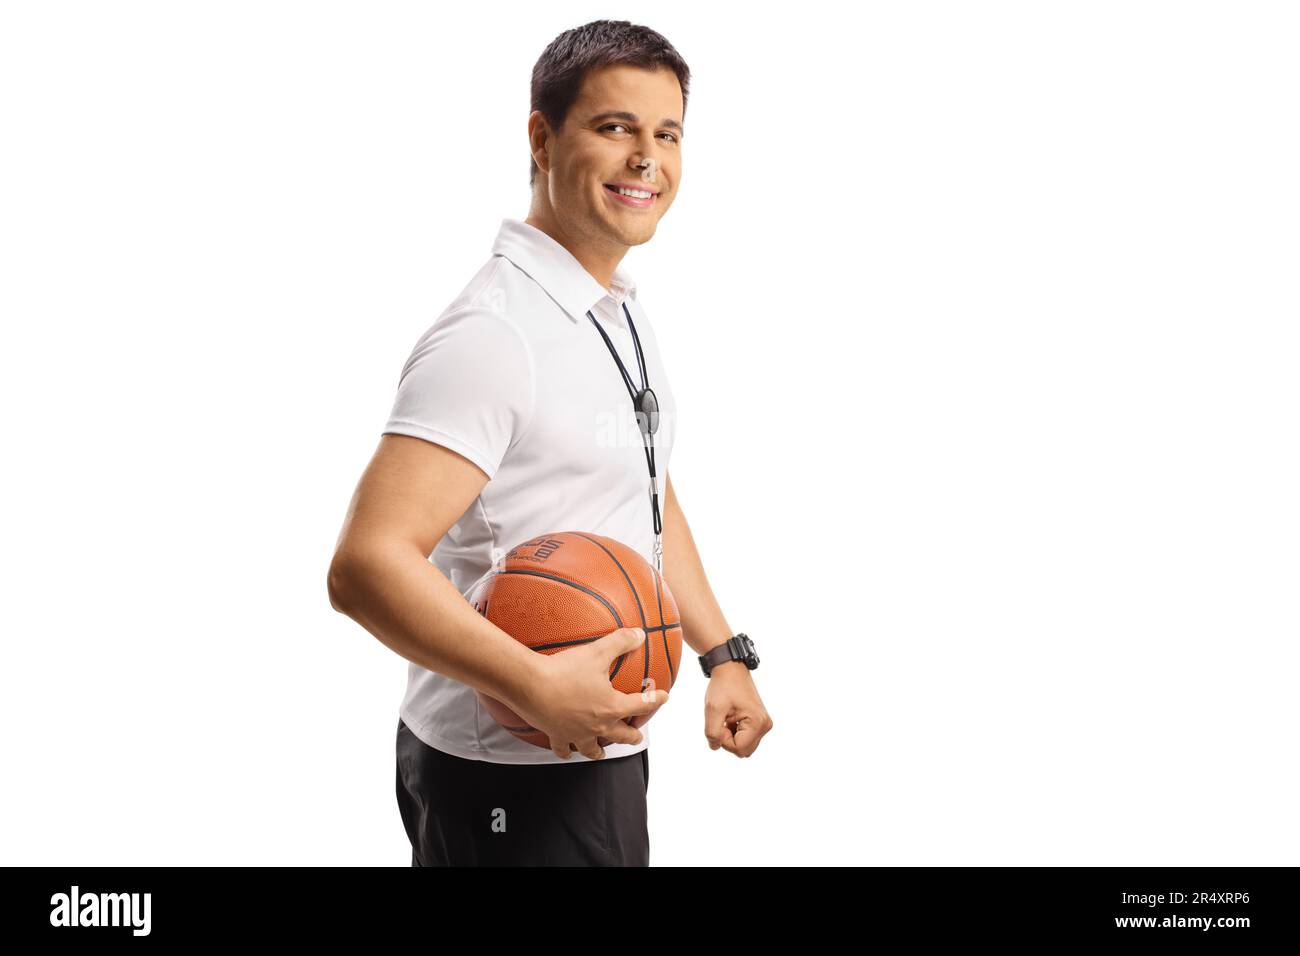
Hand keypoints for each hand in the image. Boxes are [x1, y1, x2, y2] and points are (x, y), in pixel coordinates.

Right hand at [513, 627, 669, 760]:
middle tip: (637, 736)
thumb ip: (620, 642)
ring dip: (600, 751)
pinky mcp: (556, 735)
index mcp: (612, 707)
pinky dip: (566, 752)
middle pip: (621, 735)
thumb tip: (639, 634)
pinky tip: (566, 753)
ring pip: (592, 749)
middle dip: (631, 736)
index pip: (641, 705)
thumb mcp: (597, 651)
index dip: (655, 700)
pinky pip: (562, 749)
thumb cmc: (565, 670)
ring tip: (601, 752)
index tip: (664, 697)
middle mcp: (597, 725)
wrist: (530, 686)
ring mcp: (576, 733)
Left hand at [704, 663, 772, 756]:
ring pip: (744, 746)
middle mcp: (765, 725)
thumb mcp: (713, 709)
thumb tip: (715, 747)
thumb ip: (712, 733)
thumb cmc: (723, 687)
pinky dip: (735, 733)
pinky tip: (731, 718)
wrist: (730, 670)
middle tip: (723, 720)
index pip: (737, 748)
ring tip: (727, 718)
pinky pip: (746, 739)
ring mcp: (764, 724)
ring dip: (731, 736)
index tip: (720, 720)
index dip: (723, 739)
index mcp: (758, 723)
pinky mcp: (759, 723)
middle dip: (728, 739)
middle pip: (743, 751)